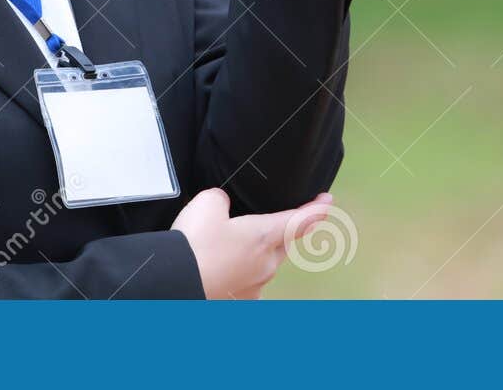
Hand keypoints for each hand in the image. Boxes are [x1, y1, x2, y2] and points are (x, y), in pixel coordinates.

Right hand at [170, 187, 334, 298]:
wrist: (175, 283)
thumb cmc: (194, 244)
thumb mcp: (207, 202)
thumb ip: (222, 200)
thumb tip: (222, 206)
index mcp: (264, 236)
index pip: (300, 221)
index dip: (317, 209)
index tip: (327, 202)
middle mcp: (266, 264)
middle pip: (283, 244)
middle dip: (279, 232)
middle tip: (262, 223)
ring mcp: (254, 286)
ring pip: (264, 265)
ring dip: (253, 255)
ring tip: (224, 249)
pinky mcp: (240, 302)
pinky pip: (247, 282)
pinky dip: (238, 273)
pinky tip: (219, 269)